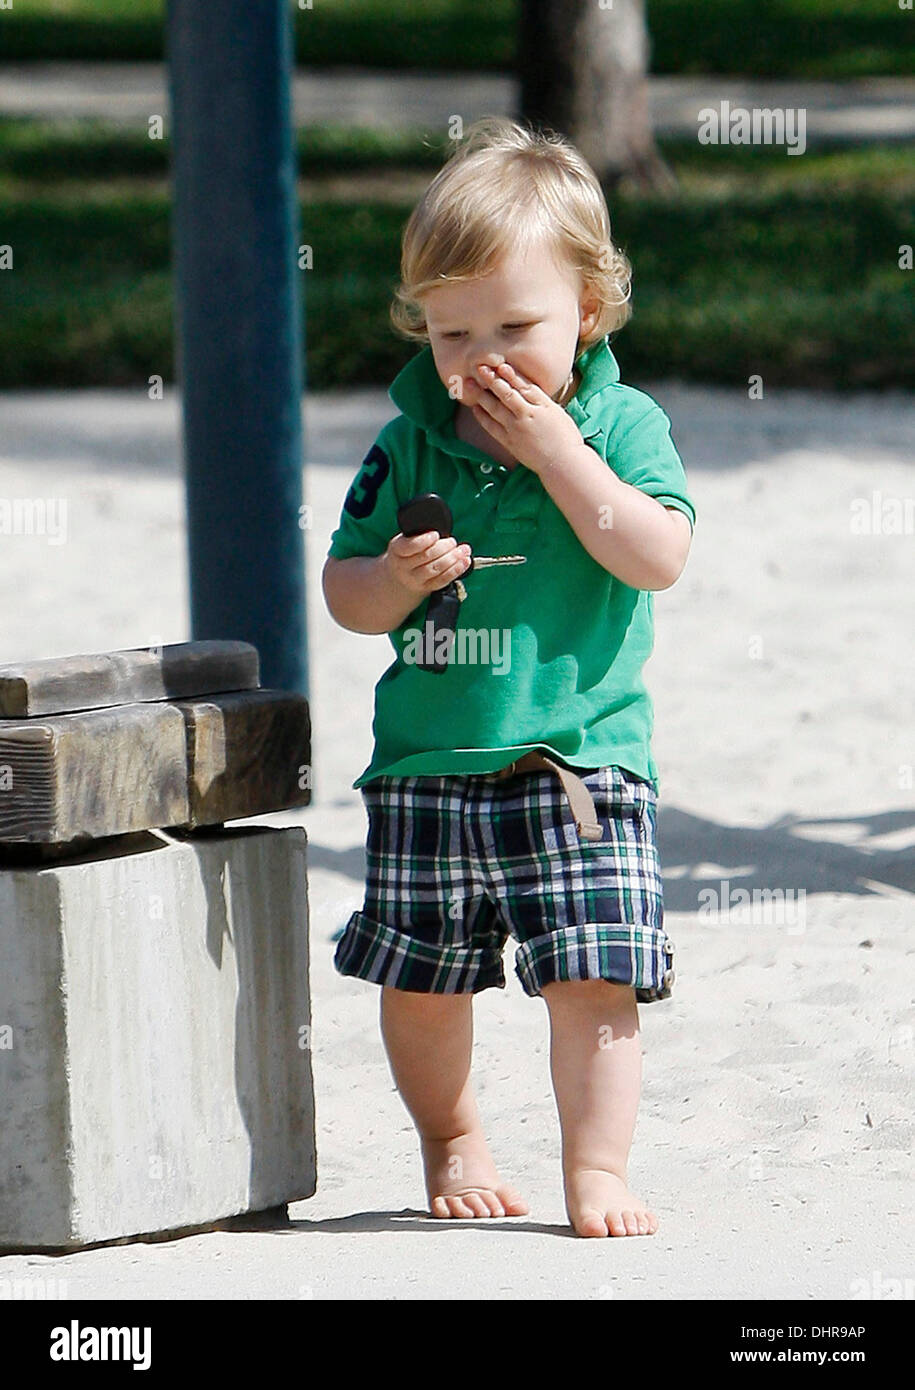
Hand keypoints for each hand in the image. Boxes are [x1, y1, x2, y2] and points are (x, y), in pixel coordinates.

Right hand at [382, 530, 470, 595]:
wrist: (399, 577)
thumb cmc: (407, 554)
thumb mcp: (405, 541)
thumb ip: (419, 536)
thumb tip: (442, 532)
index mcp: (397, 550)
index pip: (409, 546)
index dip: (424, 540)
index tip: (436, 534)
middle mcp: (402, 567)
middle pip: (425, 557)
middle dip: (444, 548)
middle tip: (453, 542)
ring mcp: (414, 580)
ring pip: (435, 569)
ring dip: (453, 559)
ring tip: (463, 551)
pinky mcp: (426, 588)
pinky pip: (442, 580)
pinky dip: (455, 570)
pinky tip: (464, 562)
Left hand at [466, 358, 586, 474]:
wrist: (562, 464)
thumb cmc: (566, 438)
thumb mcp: (558, 413)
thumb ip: (542, 401)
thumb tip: (528, 390)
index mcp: (543, 405)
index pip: (524, 385)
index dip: (511, 374)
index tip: (501, 365)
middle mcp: (527, 415)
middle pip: (507, 393)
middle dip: (492, 379)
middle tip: (481, 368)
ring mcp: (516, 429)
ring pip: (496, 408)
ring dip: (482, 394)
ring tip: (470, 383)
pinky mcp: (510, 442)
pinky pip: (492, 427)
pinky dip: (483, 416)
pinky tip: (476, 407)